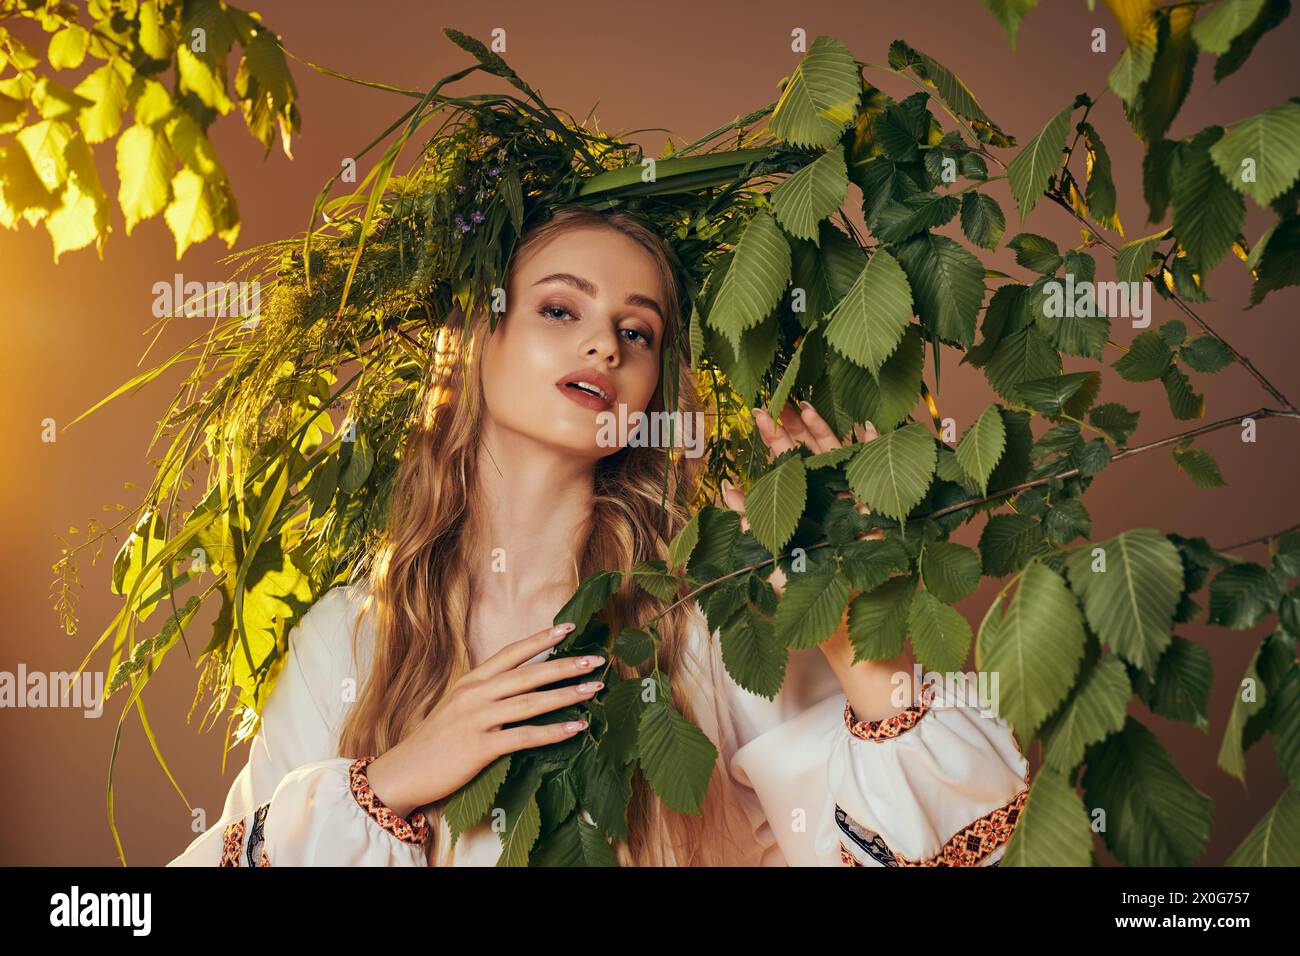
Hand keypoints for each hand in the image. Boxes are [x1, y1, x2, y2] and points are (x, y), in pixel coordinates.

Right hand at [365, 623, 604, 817]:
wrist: (404, 771)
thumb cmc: (435, 741)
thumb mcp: (457, 706)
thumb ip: (485, 694)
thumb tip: (519, 687)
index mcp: (471, 681)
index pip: (511, 653)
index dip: (541, 639)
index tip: (569, 628)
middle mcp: (475, 694)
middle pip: (528, 674)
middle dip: (565, 665)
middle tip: (596, 660)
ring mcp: (477, 719)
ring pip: (531, 702)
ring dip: (566, 695)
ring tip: (594, 688)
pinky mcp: (480, 747)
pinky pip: (524, 736)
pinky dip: (552, 732)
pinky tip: (575, 728)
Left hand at [719, 402, 881, 598]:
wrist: (830, 610)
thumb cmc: (796, 582)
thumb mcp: (764, 550)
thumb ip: (749, 521)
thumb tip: (727, 487)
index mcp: (798, 498)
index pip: (784, 460)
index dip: (772, 435)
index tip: (757, 411)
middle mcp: (822, 491)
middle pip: (809, 449)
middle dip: (795, 423)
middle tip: (780, 397)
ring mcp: (847, 494)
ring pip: (836, 454)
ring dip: (823, 429)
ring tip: (807, 405)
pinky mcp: (872, 506)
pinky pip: (874, 473)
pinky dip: (873, 448)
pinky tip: (866, 428)